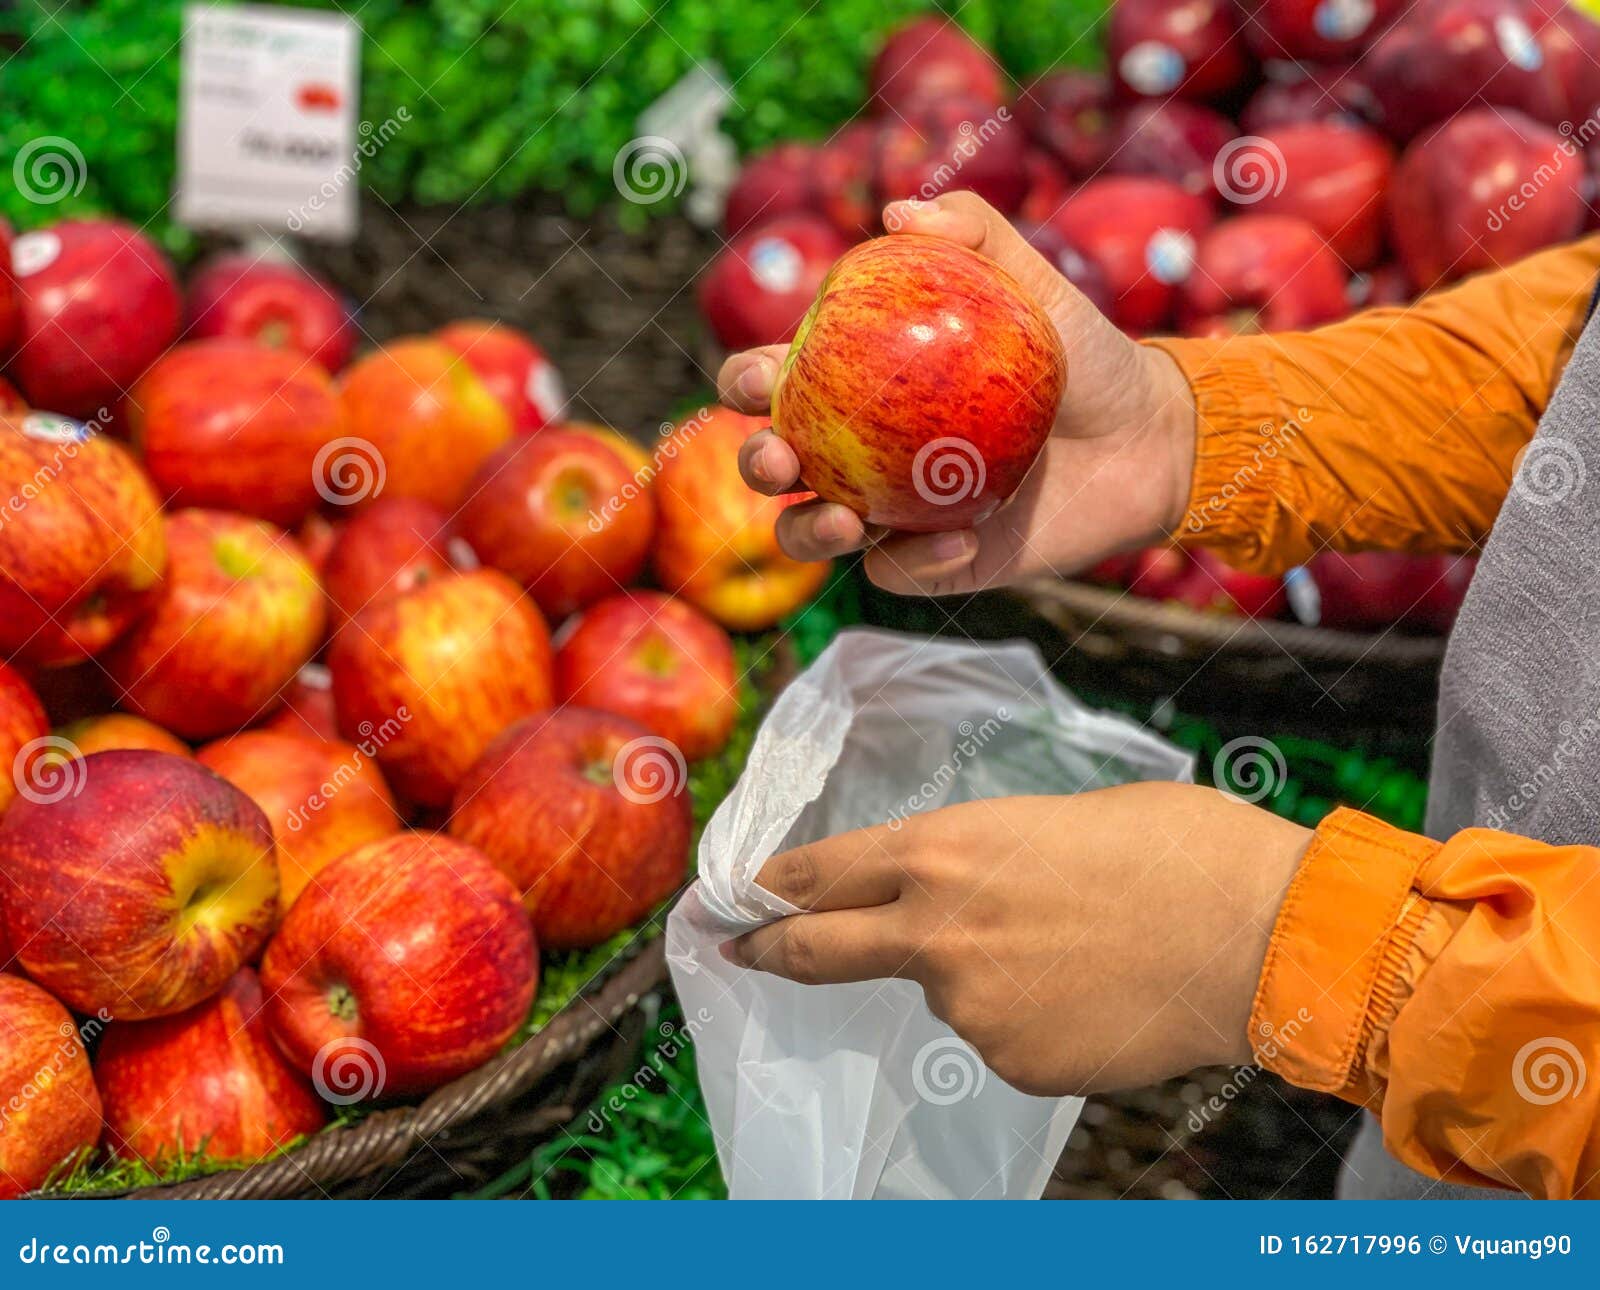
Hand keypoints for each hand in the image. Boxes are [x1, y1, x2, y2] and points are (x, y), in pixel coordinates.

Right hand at [718, 190, 1197, 595]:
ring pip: (811, 533)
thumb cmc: (1086, 358)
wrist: (1149, 441)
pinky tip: (961, 542)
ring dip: (808, 533)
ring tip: (847, 520)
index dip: (746, 382)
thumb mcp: (1038, 287)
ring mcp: (893, 511)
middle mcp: (863, 451)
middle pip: (775, 463)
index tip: (758, 377)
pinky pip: (898, 574)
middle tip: (780, 455)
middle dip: (756, 461)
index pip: (779, 382)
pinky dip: (915, 564)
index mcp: (863, 385)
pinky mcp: (935, 563)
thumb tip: (895, 215)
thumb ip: (977, 236)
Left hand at [722, 783, 1310, 1096]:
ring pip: (944, 991)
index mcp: (942, 851)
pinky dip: (1029, 1015)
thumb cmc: (1172, 848)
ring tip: (1072, 947)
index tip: (747, 895)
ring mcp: (968, 1008)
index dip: (775, 885)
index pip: (821, 872)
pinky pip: (1000, 1034)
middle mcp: (933, 933)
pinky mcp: (1012, 1061)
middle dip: (771, 949)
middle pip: (819, 948)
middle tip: (740, 950)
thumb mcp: (1055, 817)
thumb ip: (983, 855)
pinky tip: (1090, 991)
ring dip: (980, 974)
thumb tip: (967, 882)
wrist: (1255, 935)